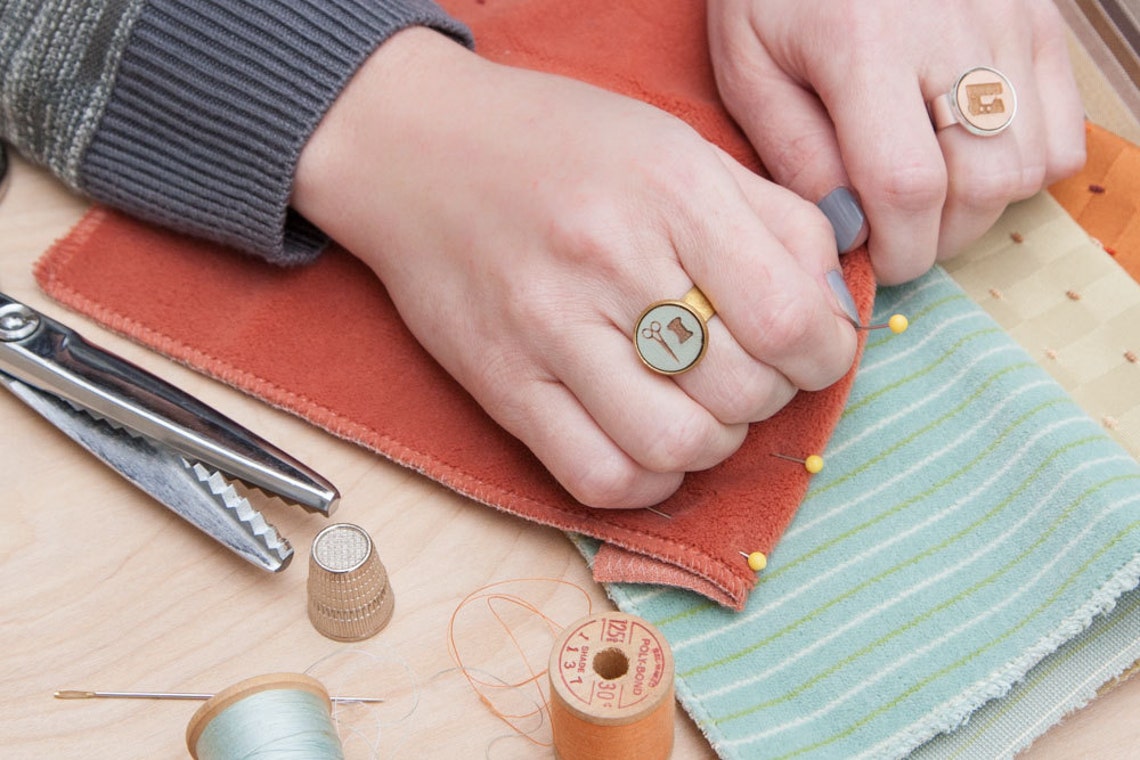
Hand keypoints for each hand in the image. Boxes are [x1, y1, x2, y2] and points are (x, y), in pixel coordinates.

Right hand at [293, 29, 857, 506]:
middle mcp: (608, 262)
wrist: (417, 152)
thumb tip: (837, 310)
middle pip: (740, 389)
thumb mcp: (680, 148)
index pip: (788, 317)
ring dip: (713, 443)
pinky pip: (598, 478)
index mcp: (670, 193)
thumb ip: (775, 220)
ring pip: (676, 446)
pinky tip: (650, 439)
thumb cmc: (561, 147)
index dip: (824, 354)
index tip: (811, 349)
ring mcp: (546, 330)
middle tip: (748, 367)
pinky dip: (647, 480)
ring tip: (701, 406)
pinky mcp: (500, 384)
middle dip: (769, 393)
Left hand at [707, 0, 1085, 283]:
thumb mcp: (748, 68)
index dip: (897, 247)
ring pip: (1029, 166)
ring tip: (928, 195)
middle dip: (938, 237)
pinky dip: (1023, 168)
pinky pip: (1063, 133)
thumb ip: (794, 153)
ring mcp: (1007, 22)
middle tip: (896, 233)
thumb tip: (850, 230)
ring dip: (979, 207)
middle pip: (982, 185)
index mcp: (864, 47)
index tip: (874, 259)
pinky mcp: (1039, 21)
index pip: (907, 186)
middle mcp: (951, 31)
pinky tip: (969, 159)